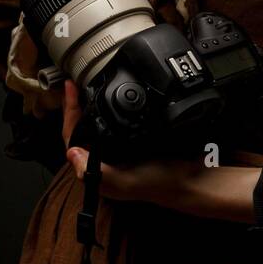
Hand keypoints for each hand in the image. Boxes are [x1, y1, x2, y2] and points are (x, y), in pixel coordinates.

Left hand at [61, 79, 198, 204]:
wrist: (193, 179)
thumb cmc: (159, 184)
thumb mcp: (127, 182)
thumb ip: (100, 173)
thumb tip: (72, 153)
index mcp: (98, 169)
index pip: (74, 137)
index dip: (69, 113)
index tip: (70, 88)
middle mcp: (106, 158)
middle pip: (83, 126)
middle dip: (78, 103)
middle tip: (75, 80)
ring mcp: (121, 146)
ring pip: (99, 121)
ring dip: (93, 102)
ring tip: (88, 81)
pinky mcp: (136, 137)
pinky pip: (118, 117)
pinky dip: (113, 103)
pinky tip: (115, 91)